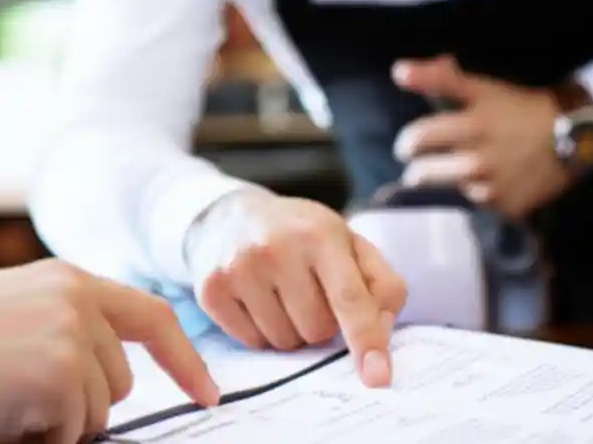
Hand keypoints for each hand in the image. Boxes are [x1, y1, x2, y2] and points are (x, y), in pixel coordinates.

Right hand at [0, 258, 220, 443]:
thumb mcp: (8, 311)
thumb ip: (63, 321)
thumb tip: (111, 365)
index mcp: (67, 279)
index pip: (151, 317)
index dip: (185, 359)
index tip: (207, 393)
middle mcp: (77, 299)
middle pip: (120, 382)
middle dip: (80, 404)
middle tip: (11, 394)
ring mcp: (70, 336)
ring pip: (96, 414)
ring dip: (55, 424)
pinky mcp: (58, 377)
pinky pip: (70, 436)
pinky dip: (38, 440)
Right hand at [185, 188, 407, 387]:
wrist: (229, 215)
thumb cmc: (301, 236)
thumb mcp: (349, 243)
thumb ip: (381, 285)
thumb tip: (380, 333)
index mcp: (319, 234)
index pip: (349, 298)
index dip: (366, 340)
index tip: (377, 377)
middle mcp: (275, 248)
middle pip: (317, 330)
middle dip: (321, 323)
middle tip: (308, 292)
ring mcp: (238, 269)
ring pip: (284, 343)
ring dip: (291, 331)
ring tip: (281, 295)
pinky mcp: (211, 290)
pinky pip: (252, 343)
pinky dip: (262, 332)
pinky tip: (257, 300)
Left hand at [392, 55, 573, 218]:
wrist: (573, 137)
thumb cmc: (520, 108)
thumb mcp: (482, 88)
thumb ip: (438, 78)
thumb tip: (398, 71)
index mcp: (471, 126)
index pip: (416, 138)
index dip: (407, 142)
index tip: (409, 144)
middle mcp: (478, 160)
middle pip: (420, 174)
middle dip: (418, 166)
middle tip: (424, 161)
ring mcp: (491, 187)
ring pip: (442, 192)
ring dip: (442, 182)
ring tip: (454, 171)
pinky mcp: (504, 208)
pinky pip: (472, 205)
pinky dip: (473, 195)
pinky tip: (485, 182)